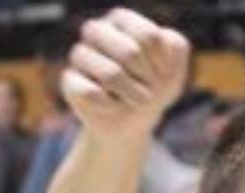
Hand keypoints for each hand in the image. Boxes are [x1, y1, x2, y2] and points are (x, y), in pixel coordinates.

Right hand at [62, 9, 191, 137]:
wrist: (135, 120)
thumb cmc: (153, 86)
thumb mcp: (175, 66)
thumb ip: (175, 46)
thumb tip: (157, 42)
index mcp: (121, 19)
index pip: (148, 37)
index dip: (161, 64)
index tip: (162, 74)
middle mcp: (97, 30)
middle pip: (131, 53)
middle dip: (147, 80)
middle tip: (149, 91)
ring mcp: (80, 55)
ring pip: (111, 74)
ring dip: (133, 96)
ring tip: (136, 101)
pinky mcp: (69, 81)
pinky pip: (90, 93)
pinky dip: (110, 106)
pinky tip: (112, 106)